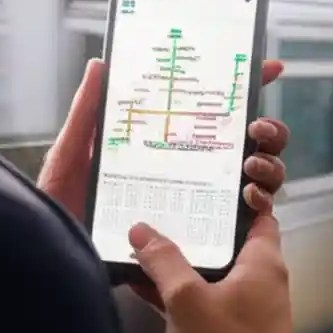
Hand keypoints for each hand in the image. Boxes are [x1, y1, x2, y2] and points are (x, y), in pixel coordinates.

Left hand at [38, 59, 289, 220]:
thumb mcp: (71, 157)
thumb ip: (86, 113)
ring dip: (269, 166)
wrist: (64, 268)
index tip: (269, 69)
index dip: (242, 91)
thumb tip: (101, 64)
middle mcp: (189, 175)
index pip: (209, 114)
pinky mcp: (204, 239)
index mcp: (163, 148)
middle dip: (270, 132)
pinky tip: (251, 197)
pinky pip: (248, 220)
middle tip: (256, 129)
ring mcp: (200, 205)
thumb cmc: (62, 212)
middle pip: (249, 145)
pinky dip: (261, 204)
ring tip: (251, 165)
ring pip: (259, 179)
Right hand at [129, 215, 291, 332]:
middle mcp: (266, 282)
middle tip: (168, 213)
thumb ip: (164, 261)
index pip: (260, 216)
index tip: (209, 185)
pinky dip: (188, 294)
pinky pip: (212, 301)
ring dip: (188, 266)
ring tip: (150, 249)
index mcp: (265, 264)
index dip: (238, 199)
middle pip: (233, 244)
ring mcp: (254, 309)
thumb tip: (141, 230)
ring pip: (218, 275)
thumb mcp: (186, 299)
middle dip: (200, 232)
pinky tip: (151, 289)